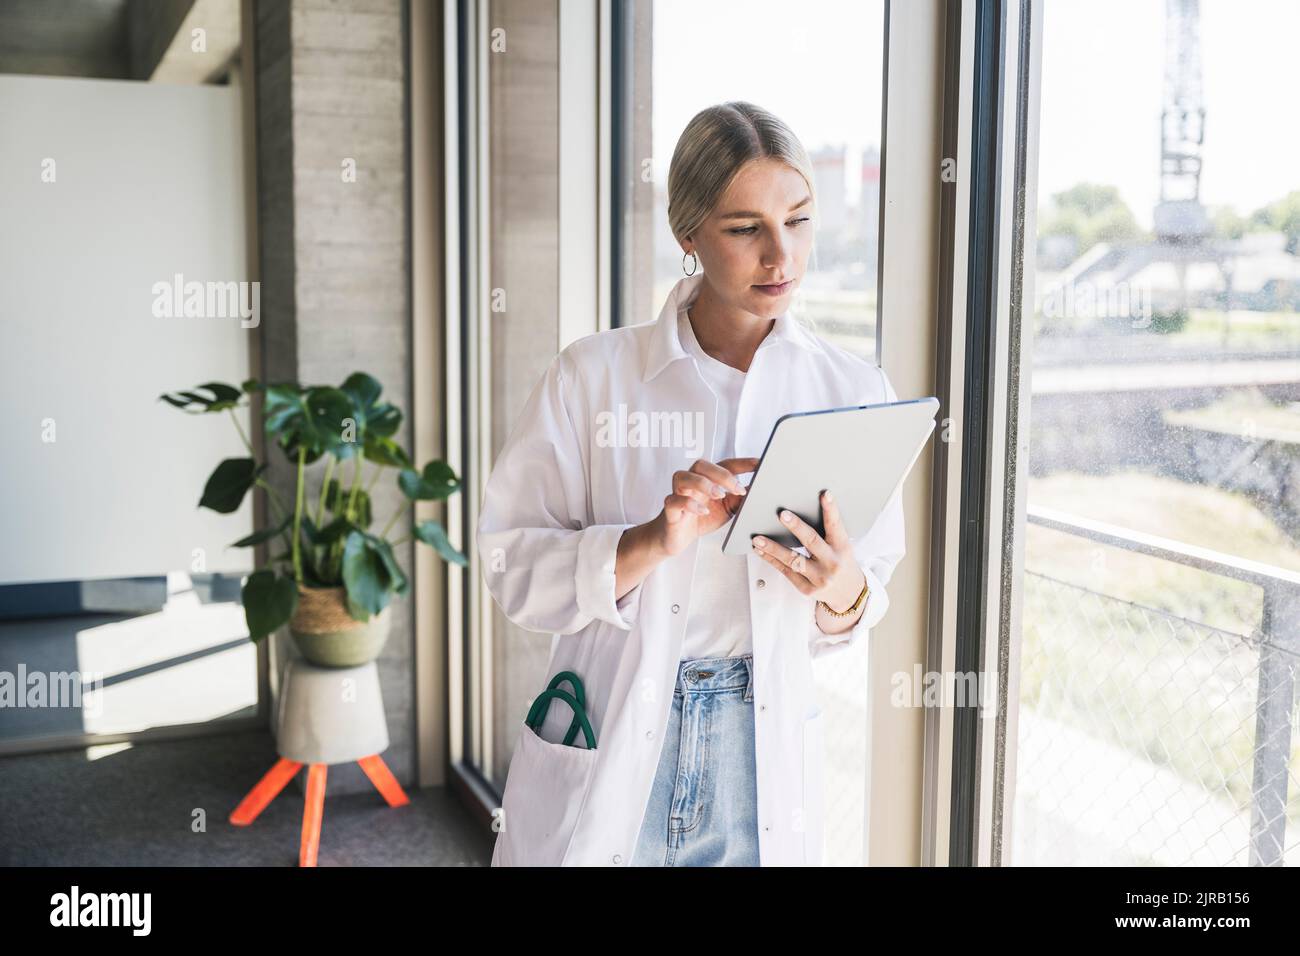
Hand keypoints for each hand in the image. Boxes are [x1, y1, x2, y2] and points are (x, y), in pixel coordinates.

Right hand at [652, 457, 758, 556]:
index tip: (759, 464)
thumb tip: (761, 491)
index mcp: (708, 479)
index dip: (742, 463)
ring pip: (683, 476)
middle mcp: (692, 482)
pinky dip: (689, 503)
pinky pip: (674, 500)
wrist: (678, 538)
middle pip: (701, 465)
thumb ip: (741, 499)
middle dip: (721, 474)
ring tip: (719, 495)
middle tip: (738, 488)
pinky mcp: (670, 509)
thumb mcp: (728, 509)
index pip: (724, 464)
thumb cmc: (702, 518)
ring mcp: (679, 493)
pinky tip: (702, 511)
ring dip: (703, 484)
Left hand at [750, 489, 864, 611]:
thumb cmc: (841, 563)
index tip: (825, 494)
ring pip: (793, 560)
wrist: (848, 593)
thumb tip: (803, 510)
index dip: (831, 510)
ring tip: (758, 539)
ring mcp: (819, 578)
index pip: (836, 526)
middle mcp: (832, 563)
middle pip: (812, 542)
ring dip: (773, 548)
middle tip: (783, 515)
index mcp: (842, 548)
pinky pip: (786, 572)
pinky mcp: (807, 589)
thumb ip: (828, 532)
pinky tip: (760, 551)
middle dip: (797, 527)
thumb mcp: (841, 547)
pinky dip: (771, 560)